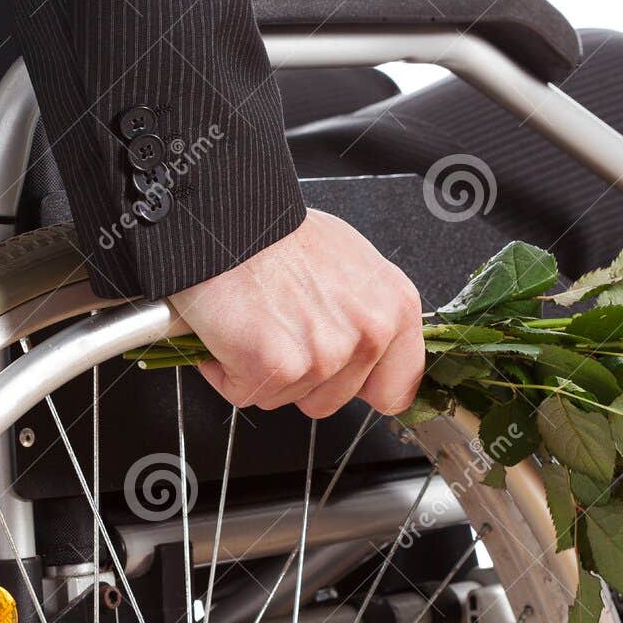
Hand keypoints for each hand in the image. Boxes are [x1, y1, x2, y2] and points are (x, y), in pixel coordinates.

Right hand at [167, 210, 423, 418]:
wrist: (230, 220)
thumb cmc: (279, 234)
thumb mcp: (350, 265)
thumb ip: (365, 315)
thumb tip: (362, 351)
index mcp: (396, 308)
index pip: (397, 391)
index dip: (359, 390)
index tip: (338, 379)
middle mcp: (370, 334)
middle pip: (332, 402)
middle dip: (298, 378)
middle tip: (278, 328)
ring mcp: (326, 355)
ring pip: (286, 399)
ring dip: (261, 372)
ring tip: (254, 321)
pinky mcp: (279, 367)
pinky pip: (246, 393)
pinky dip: (226, 370)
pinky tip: (230, 330)